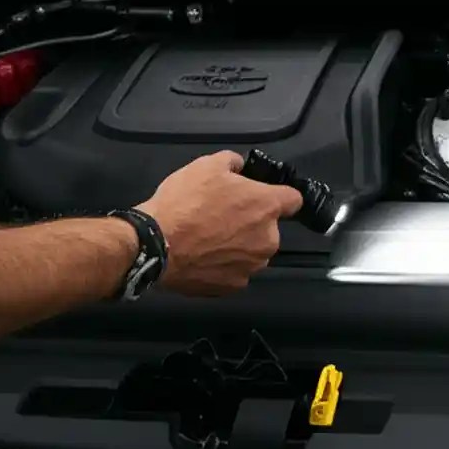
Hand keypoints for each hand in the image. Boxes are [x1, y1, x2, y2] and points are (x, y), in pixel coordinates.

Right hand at [136, 151, 302, 296]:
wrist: (154, 245)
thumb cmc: (184, 203)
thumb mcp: (206, 166)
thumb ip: (232, 162)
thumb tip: (239, 166)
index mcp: (267, 207)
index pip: (293, 200)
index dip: (279, 196)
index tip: (264, 197)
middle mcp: (268, 239)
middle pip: (269, 228)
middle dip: (251, 223)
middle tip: (221, 217)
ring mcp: (252, 266)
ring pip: (252, 252)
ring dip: (238, 246)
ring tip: (208, 239)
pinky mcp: (234, 286)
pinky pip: (235, 271)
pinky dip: (223, 265)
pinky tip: (202, 257)